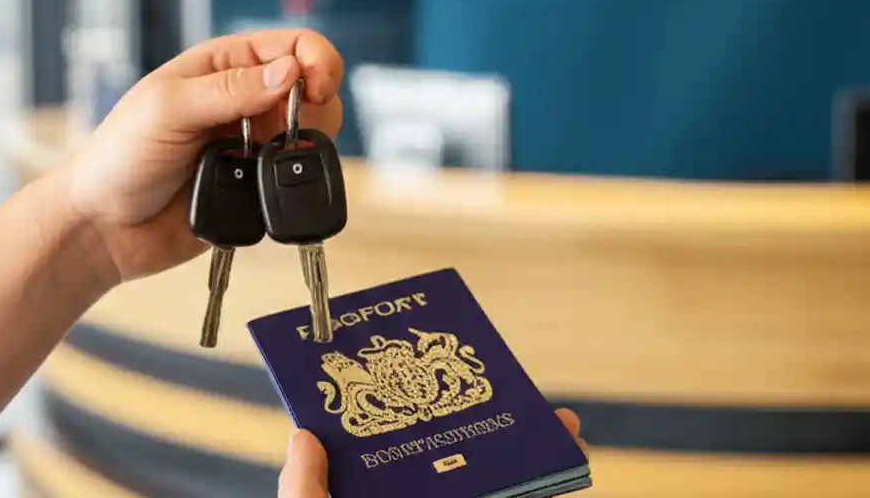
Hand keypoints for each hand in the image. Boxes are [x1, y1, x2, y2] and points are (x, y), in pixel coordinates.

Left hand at [58, 29, 344, 285]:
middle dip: (316, 106)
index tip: (315, 91)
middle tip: (286, 130)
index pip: (295, 45)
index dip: (316, 62)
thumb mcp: (167, 108)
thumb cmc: (118, 157)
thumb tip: (290, 72)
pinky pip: (296, 178)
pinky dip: (293, 181)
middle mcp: (247, 100)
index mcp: (224, 65)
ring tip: (266, 160)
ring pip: (313, 134)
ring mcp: (255, 143)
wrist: (104, 229)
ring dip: (303, 146)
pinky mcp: (259, 184)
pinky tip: (262, 187)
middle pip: (315, 88)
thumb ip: (230, 88)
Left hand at [278, 409, 588, 497]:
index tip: (433, 383)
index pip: (396, 465)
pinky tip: (565, 469)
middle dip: (486, 432)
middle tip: (512, 395)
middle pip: (456, 472)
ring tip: (555, 423)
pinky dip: (545, 494)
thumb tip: (304, 433)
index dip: (413, 424)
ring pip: (498, 493)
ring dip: (529, 459)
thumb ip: (304, 494)